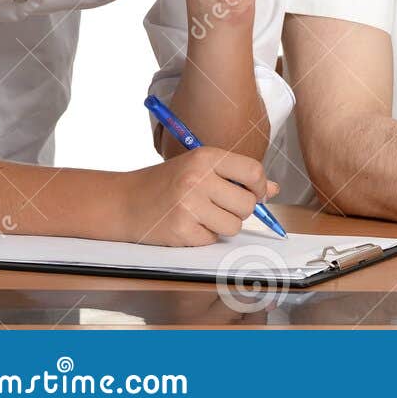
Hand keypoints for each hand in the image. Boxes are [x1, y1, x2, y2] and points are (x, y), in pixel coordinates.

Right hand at [111, 146, 278, 245]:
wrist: (123, 201)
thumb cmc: (166, 183)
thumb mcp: (201, 168)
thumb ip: (237, 176)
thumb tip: (273, 188)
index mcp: (207, 157)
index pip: (253, 172)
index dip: (260, 187)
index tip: (256, 193)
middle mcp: (198, 178)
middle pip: (247, 204)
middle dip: (240, 210)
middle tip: (220, 207)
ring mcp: (189, 205)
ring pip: (233, 225)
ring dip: (222, 225)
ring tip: (201, 215)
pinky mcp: (181, 230)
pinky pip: (212, 240)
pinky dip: (203, 237)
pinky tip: (187, 225)